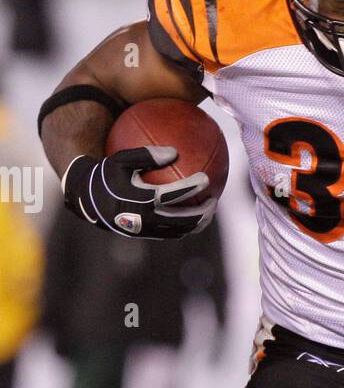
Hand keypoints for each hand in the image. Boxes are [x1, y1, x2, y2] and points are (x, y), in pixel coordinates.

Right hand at [62, 147, 215, 238]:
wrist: (86, 198)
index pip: (173, 195)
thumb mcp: (121, 159)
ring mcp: (145, 230)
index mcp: (140, 200)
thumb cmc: (106, 173)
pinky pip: (170, 233)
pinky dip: (184, 226)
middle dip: (202, 212)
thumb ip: (146, 155)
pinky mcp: (144, 235)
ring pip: (179, 231)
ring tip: (208, 211)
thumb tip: (174, 152)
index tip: (207, 179)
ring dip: (197, 223)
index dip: (192, 188)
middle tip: (214, 200)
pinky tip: (193, 215)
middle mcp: (144, 219)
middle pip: (182, 220)